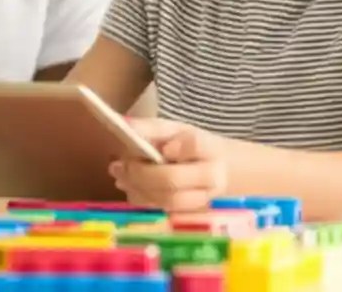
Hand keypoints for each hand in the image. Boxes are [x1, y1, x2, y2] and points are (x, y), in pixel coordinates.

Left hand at [110, 118, 227, 211]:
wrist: (224, 172)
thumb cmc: (195, 149)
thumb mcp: (178, 130)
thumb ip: (153, 128)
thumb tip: (127, 126)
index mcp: (210, 149)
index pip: (195, 146)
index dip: (176, 148)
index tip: (162, 148)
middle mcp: (211, 178)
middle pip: (174, 179)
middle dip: (141, 173)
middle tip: (118, 165)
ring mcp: (202, 200)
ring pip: (167, 200)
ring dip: (138, 189)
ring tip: (120, 176)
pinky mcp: (191, 215)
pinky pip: (163, 211)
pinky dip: (142, 200)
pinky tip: (130, 188)